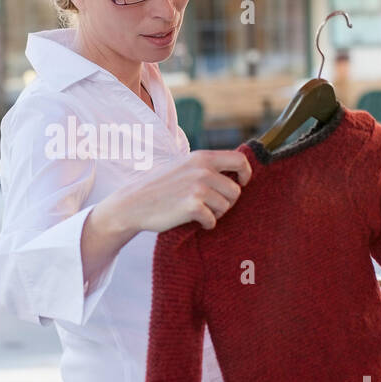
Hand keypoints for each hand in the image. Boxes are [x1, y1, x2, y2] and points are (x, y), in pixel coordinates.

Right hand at [104, 149, 251, 232]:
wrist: (134, 203)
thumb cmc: (161, 186)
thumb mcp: (184, 165)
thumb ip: (206, 166)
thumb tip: (236, 171)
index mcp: (202, 157)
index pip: (239, 160)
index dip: (246, 174)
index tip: (241, 183)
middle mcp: (203, 170)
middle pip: (236, 190)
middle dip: (227, 201)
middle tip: (210, 205)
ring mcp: (198, 187)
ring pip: (226, 206)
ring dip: (215, 213)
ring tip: (198, 211)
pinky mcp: (192, 206)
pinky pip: (212, 220)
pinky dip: (205, 224)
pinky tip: (193, 220)